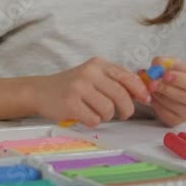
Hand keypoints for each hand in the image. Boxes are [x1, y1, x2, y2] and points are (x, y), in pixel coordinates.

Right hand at [33, 57, 151, 127]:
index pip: (127, 77)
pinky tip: (84, 115)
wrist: (40, 91)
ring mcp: (79, 87)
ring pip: (108, 109)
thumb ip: (115, 80)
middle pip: (121, 95)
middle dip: (127, 109)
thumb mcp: (93, 76)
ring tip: (96, 112)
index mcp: (98, 64)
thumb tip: (143, 92)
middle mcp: (89, 73)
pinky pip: (94, 119)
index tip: (145, 99)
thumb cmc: (71, 86)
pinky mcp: (70, 103)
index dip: (140, 90)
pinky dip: (92, 121)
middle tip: (124, 114)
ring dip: (106, 116)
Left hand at [147, 57, 185, 126]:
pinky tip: (153, 95)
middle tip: (151, 82)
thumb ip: (167, 62)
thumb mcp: (178, 66)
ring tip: (150, 86)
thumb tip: (156, 63)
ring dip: (157, 95)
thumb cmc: (182, 78)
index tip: (165, 75)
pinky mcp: (177, 122)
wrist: (185, 94)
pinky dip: (155, 104)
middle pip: (181, 96)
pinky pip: (163, 113)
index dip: (179, 79)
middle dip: (164, 88)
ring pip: (170, 105)